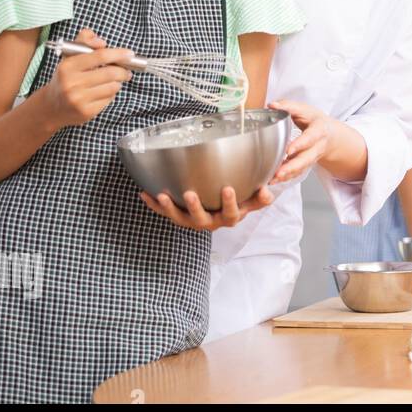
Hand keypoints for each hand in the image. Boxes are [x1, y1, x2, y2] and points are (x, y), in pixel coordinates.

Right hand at [40, 28, 133, 127]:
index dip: (118, 54)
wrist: (52, 107)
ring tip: (113, 82)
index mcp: (67, 66)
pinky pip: (109, 99)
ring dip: (118, 83)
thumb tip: (102, 42)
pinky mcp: (87, 111)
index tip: (129, 54)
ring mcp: (79, 99)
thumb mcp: (69, 57)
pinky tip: (103, 93)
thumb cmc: (65, 78)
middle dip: (123, 71)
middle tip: (126, 71)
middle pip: (110, 73)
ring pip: (113, 87)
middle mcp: (72, 83)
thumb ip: (84, 41)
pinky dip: (111, 94)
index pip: (100, 56)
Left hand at [140, 183, 274, 230]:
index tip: (227, 188)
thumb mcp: (254, 201)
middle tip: (190, 194)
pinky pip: (166, 213)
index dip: (229, 203)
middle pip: (202, 220)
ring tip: (163, 196)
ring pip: (180, 219)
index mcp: (229, 218)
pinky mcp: (180, 217)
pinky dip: (154, 204)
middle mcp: (211, 222)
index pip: (231, 213)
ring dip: (170, 208)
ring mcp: (193, 221)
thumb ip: (262, 197)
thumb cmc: (241, 202)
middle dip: (195, 207)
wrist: (224, 210)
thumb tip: (267, 188)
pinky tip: (144, 193)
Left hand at [268, 99, 336, 182]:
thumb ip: (289, 106)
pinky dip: (286, 178)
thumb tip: (272, 105)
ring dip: (287, 175)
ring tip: (272, 179)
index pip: (310, 138)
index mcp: (319, 131)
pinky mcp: (306, 164)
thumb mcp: (305, 110)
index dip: (300, 144)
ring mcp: (312, 157)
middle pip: (306, 159)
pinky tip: (273, 180)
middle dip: (292, 167)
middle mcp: (317, 146)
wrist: (329, 134)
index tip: (289, 150)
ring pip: (301, 169)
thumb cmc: (315, 120)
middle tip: (278, 173)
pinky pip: (297, 173)